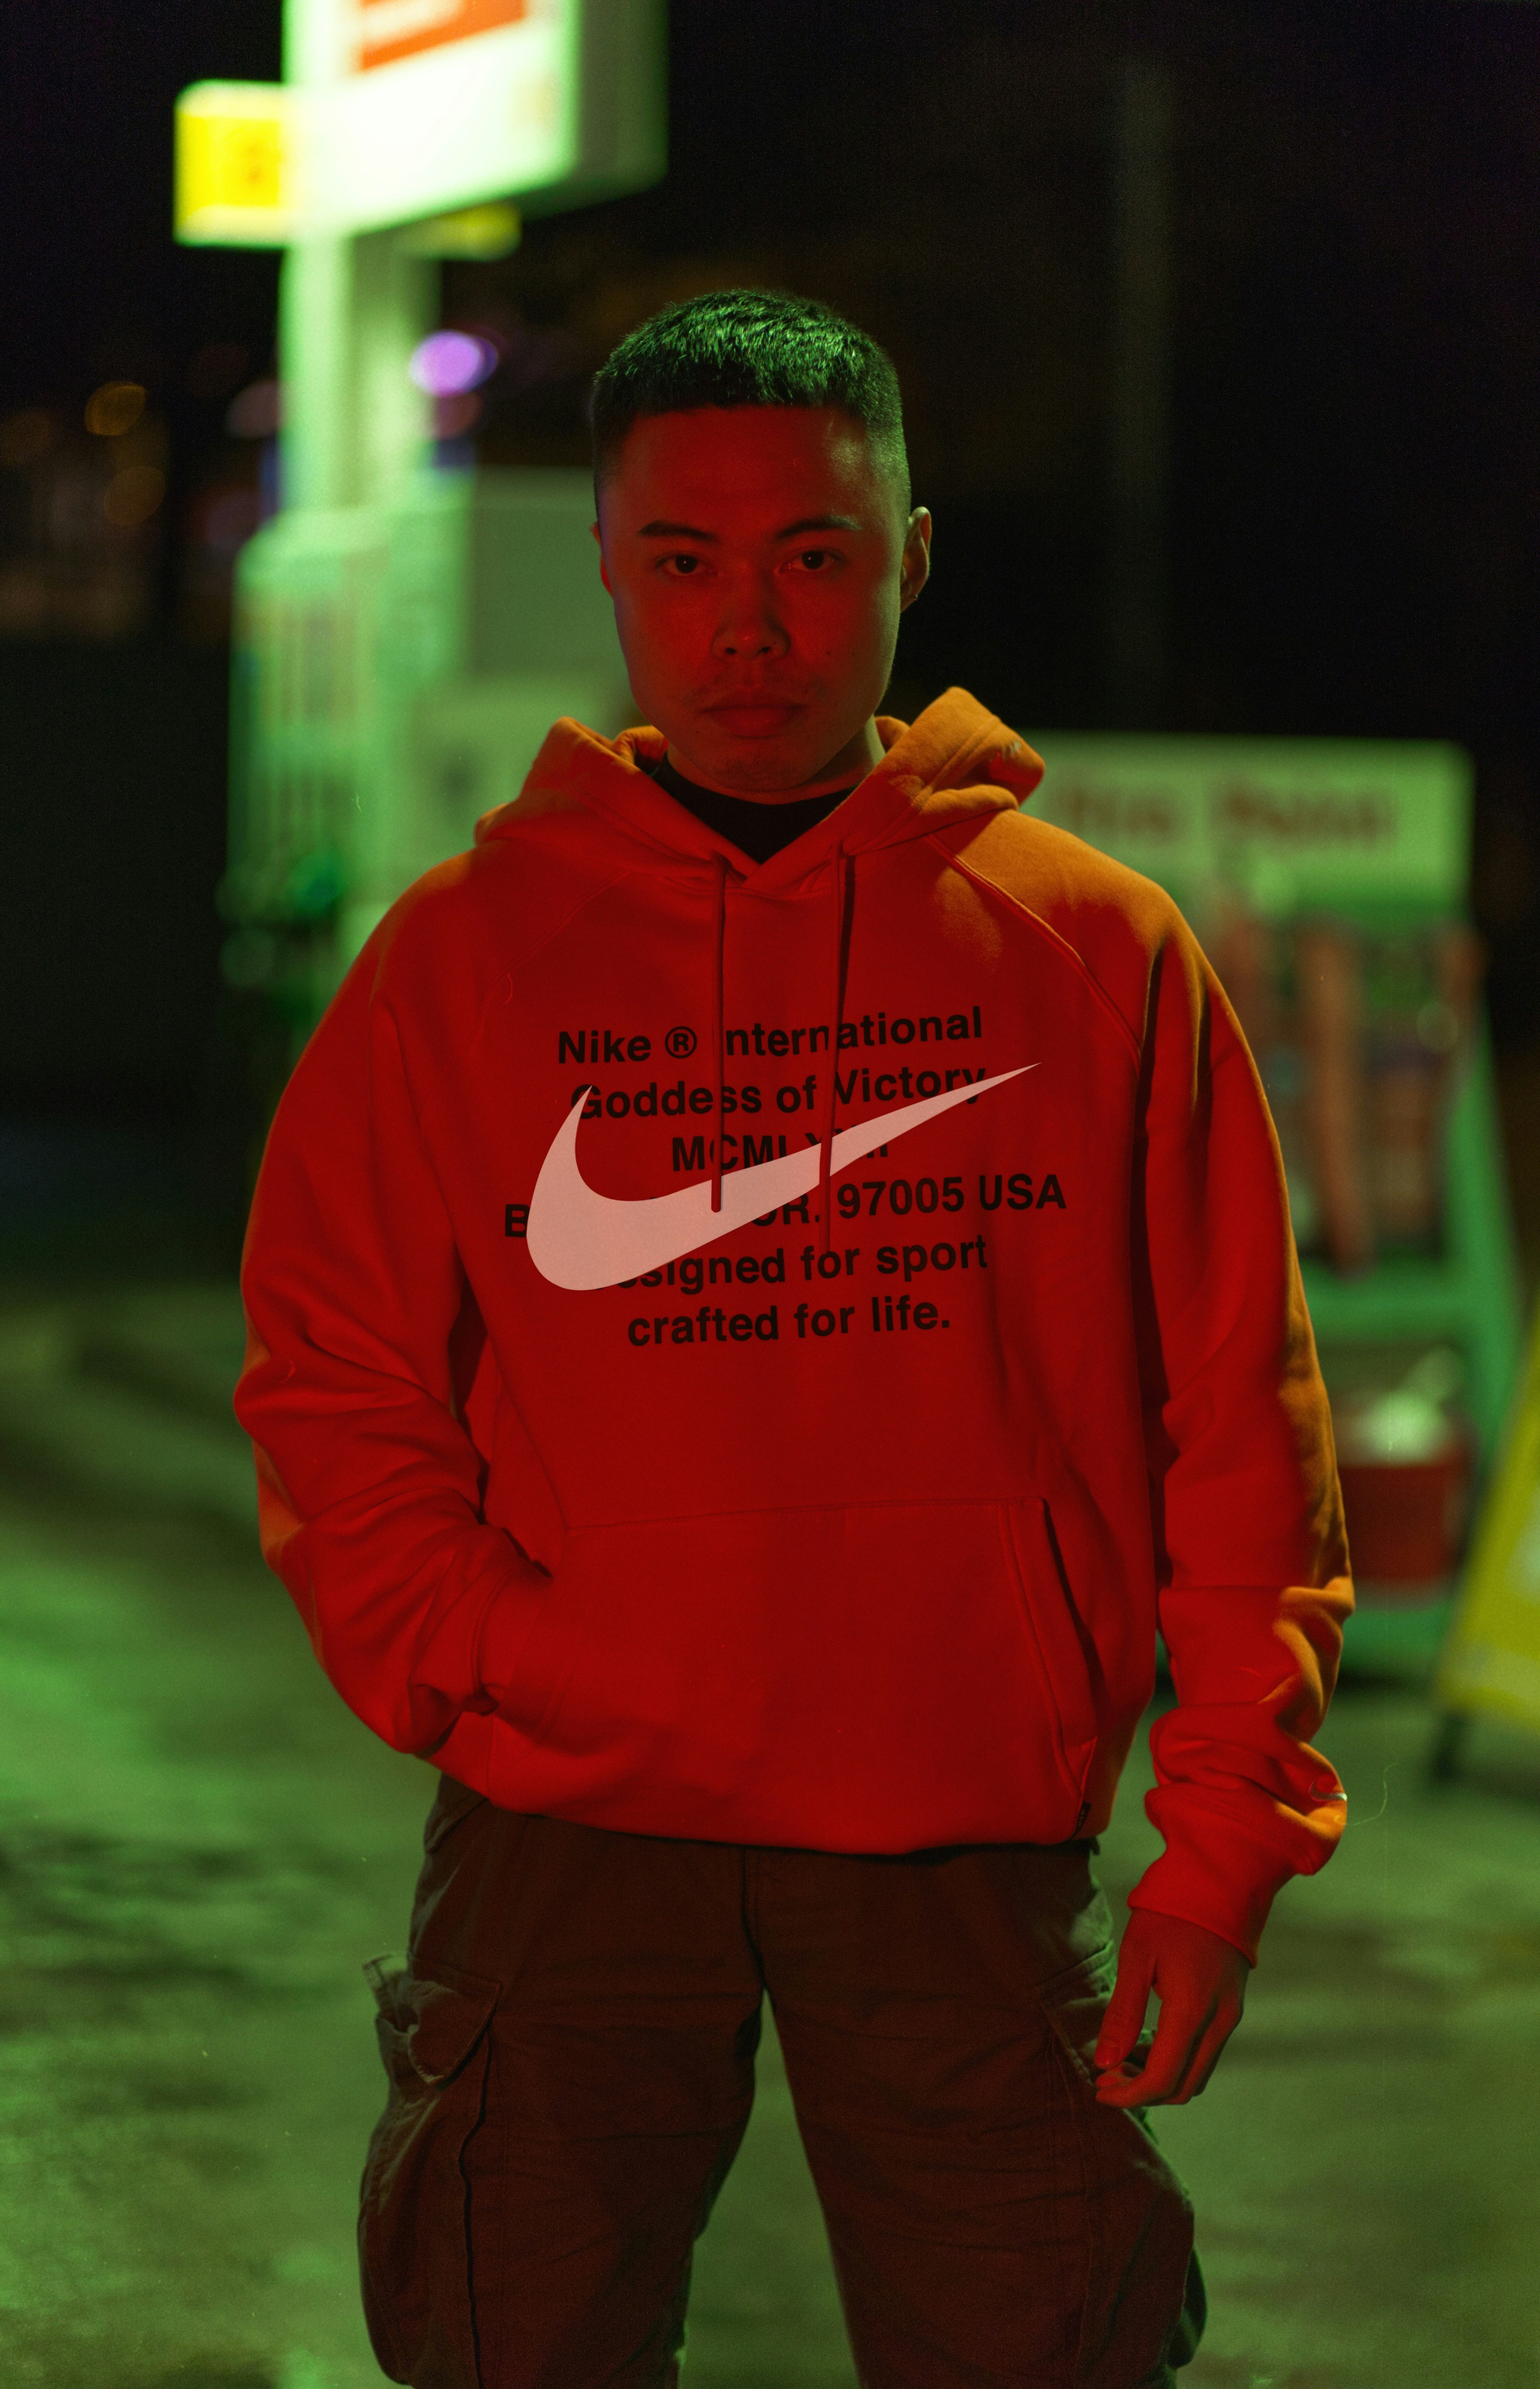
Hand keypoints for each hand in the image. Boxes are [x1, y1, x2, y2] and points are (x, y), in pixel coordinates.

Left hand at [1092, 1910, 1248, 2106]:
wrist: (1221, 1880)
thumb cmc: (1171, 1912)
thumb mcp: (1137, 1956)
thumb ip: (1123, 2013)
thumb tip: (1104, 2063)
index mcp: (1192, 2011)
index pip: (1161, 2079)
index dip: (1128, 2095)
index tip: (1099, 2088)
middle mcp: (1219, 2022)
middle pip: (1183, 2087)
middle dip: (1143, 2093)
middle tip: (1108, 2075)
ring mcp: (1231, 2017)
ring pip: (1198, 2075)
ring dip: (1162, 2079)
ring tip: (1124, 2060)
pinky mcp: (1234, 2008)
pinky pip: (1207, 2054)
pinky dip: (1178, 2061)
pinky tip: (1150, 2041)